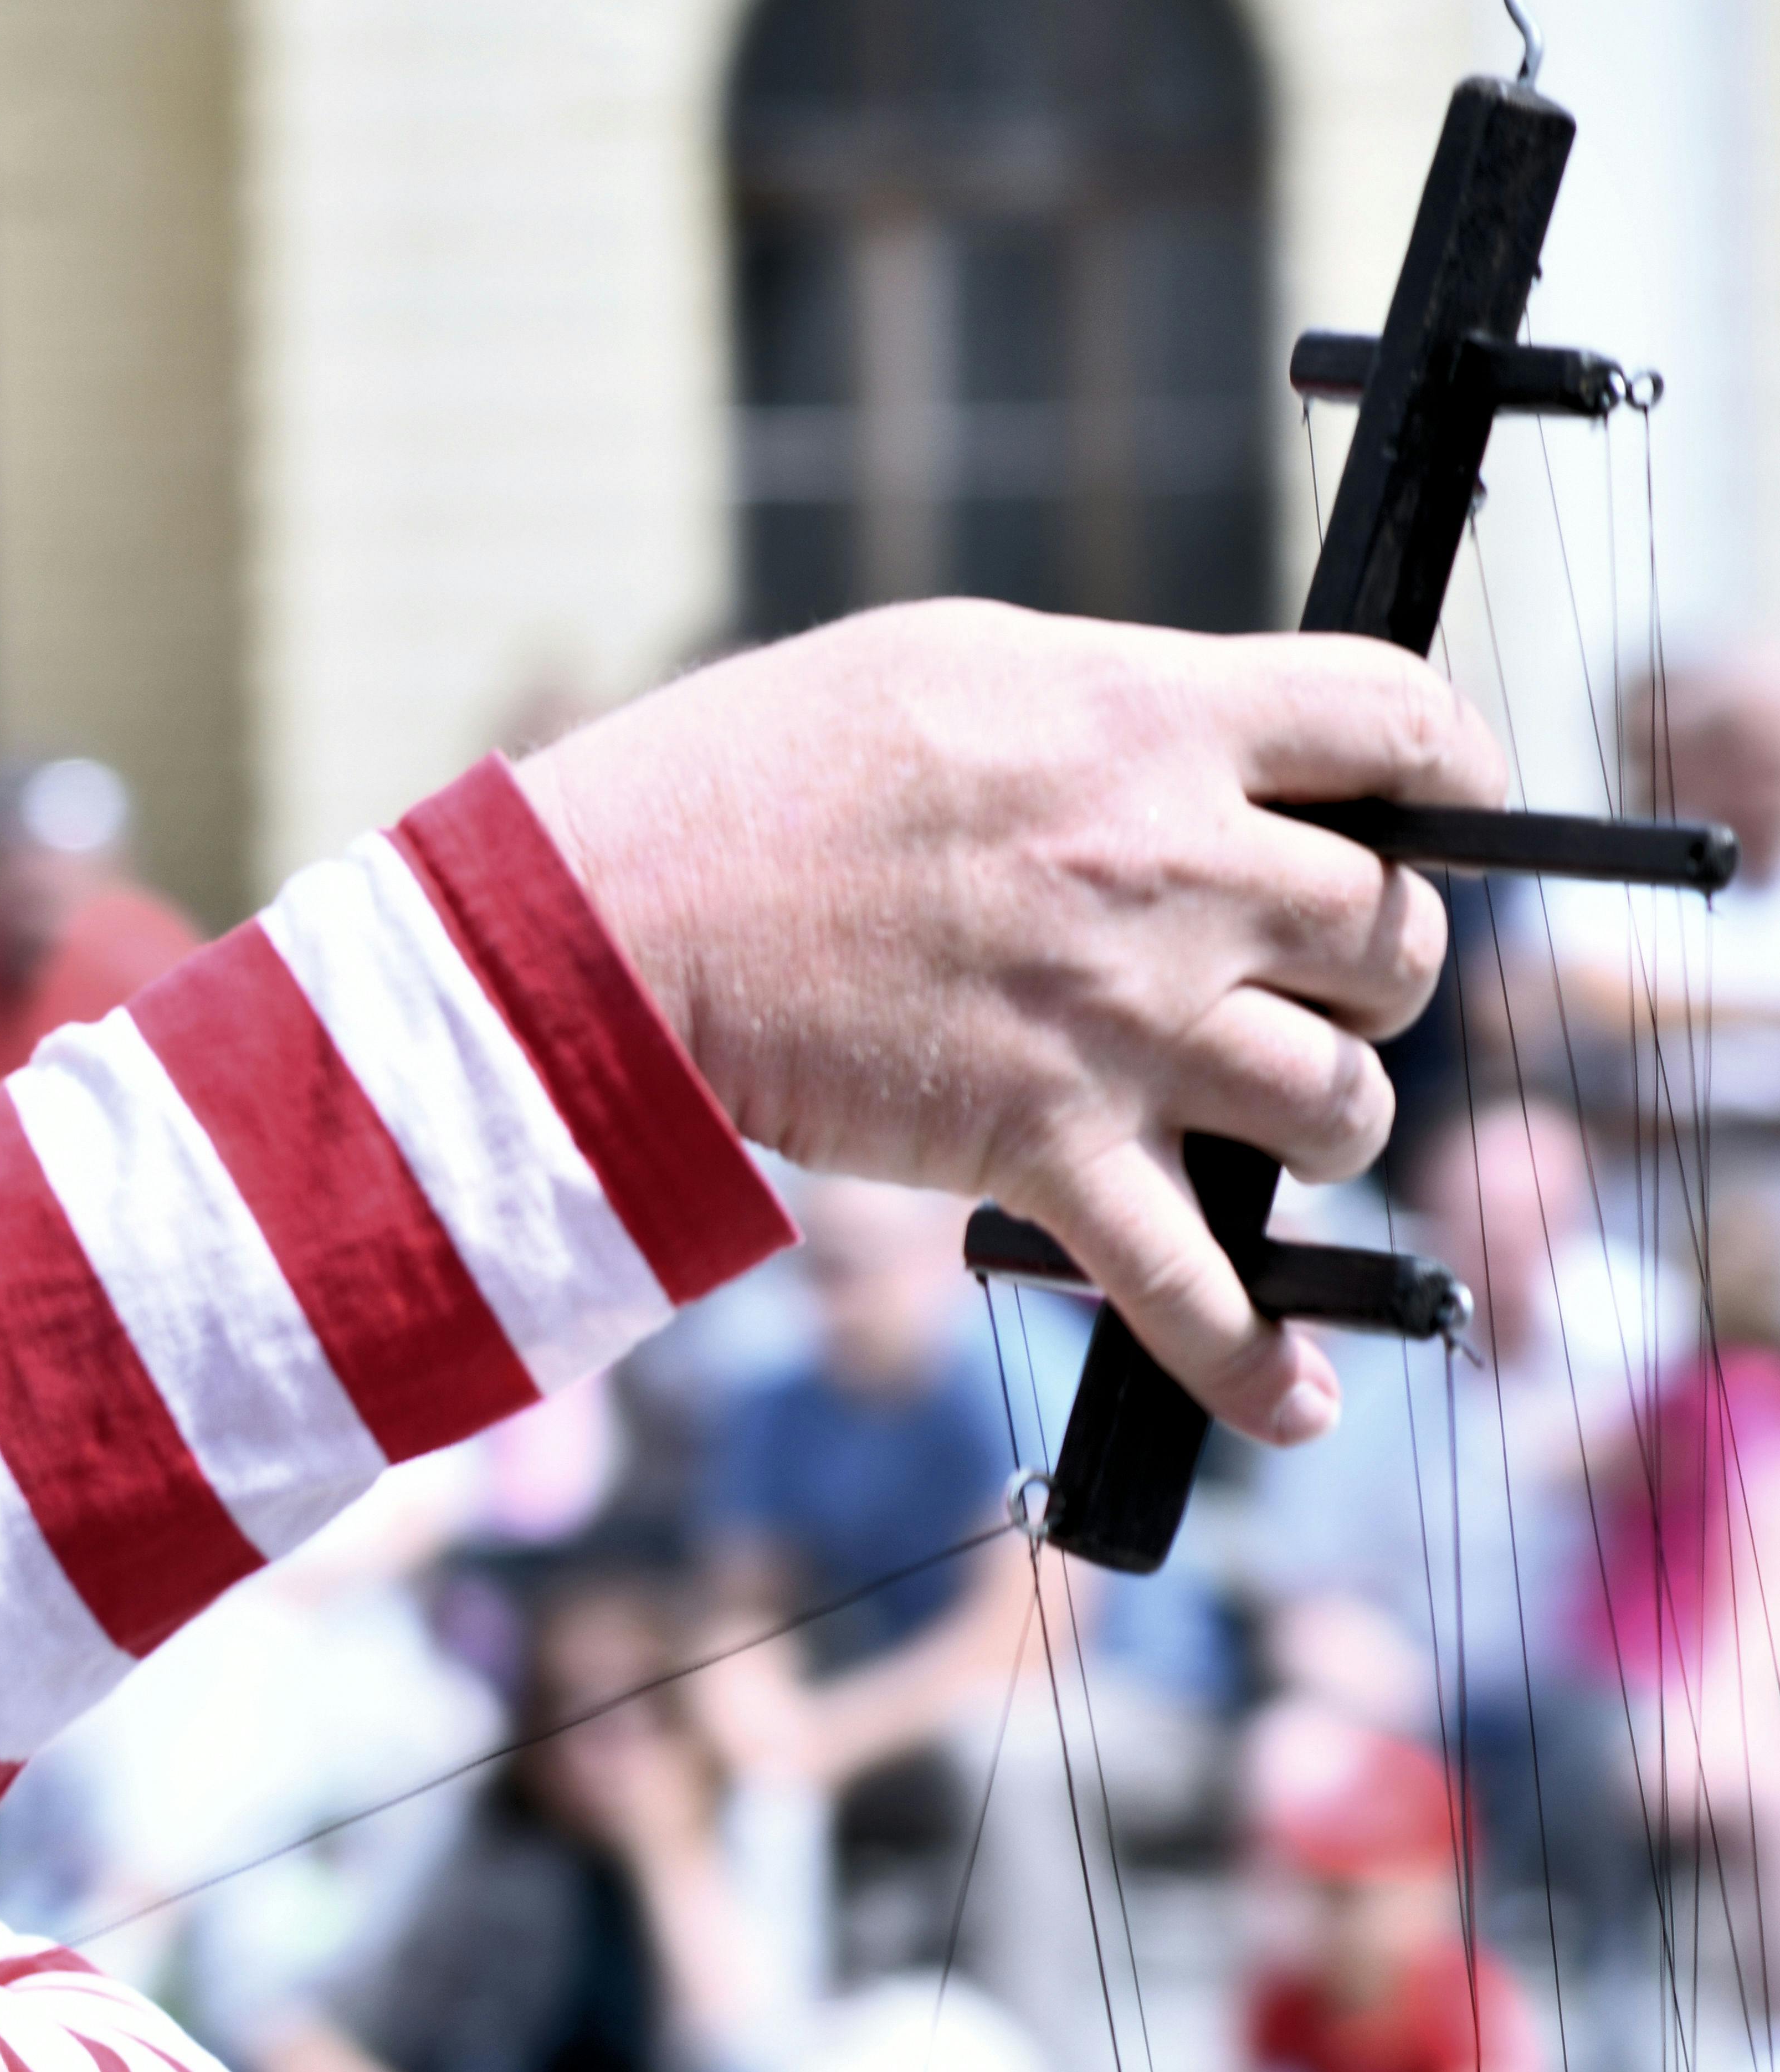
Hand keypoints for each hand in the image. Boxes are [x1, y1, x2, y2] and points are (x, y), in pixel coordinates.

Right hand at [520, 602, 1479, 1443]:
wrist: (619, 918)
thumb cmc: (752, 774)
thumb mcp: (953, 666)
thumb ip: (1105, 709)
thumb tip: (1196, 751)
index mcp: (1151, 723)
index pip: (1396, 725)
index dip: (1453, 775)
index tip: (1442, 811)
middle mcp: (1169, 870)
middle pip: (1392, 937)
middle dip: (1375, 973)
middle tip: (1303, 988)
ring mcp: (1118, 1021)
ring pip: (1338, 1106)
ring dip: (1328, 1129)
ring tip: (1267, 1130)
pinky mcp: (1044, 1149)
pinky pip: (1193, 1286)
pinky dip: (1255, 1366)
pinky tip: (1298, 1405)